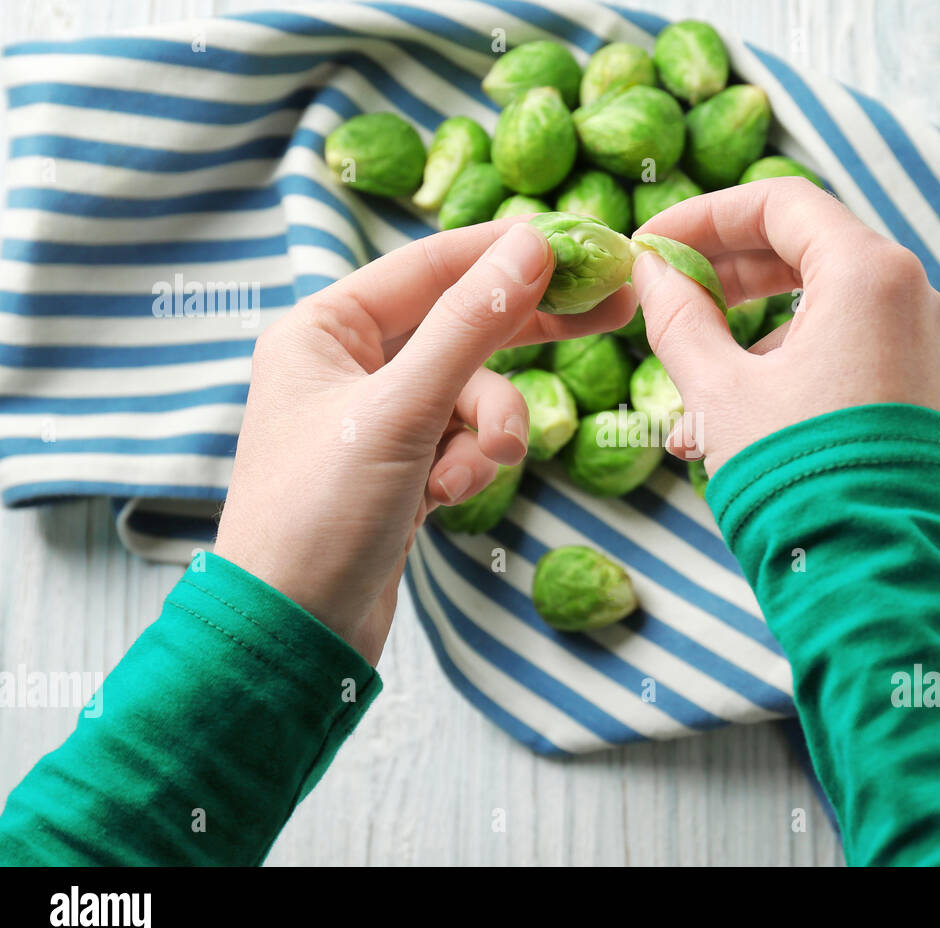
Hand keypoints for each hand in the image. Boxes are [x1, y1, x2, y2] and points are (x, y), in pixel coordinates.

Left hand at [214, 220, 635, 664]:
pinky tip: (445, 500)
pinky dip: (468, 466)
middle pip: (460, 325)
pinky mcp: (400, 467)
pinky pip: (462, 441)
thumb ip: (470, 325)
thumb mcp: (403, 411)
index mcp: (324, 329)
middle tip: (611, 313)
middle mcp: (346, 364)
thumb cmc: (321, 515)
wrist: (293, 635)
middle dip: (526, 333)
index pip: (431, 265)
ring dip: (488, 432)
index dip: (508, 253)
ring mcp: (376, 418)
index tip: (583, 244)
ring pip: (472, 394)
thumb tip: (532, 245)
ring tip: (472, 472)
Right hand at [631, 177, 939, 472]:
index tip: (656, 244)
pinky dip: (803, 376)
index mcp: (873, 277)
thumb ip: (678, 318)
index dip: (706, 216)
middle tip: (672, 300)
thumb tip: (652, 272)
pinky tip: (747, 431)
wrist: (881, 587)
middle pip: (812, 255)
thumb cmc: (799, 483)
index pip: (782, 204)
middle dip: (731, 280)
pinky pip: (862, 361)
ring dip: (759, 344)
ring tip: (696, 407)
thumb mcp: (719, 393)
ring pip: (833, 317)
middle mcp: (921, 300)